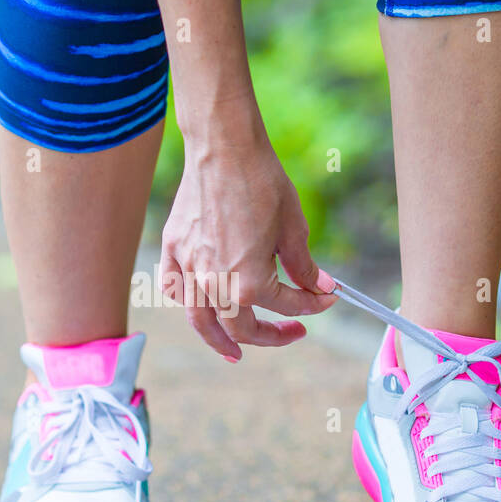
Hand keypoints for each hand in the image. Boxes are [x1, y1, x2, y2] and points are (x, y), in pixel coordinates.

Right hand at [159, 102, 335, 360]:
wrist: (222, 148)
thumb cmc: (261, 182)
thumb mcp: (293, 226)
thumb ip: (303, 265)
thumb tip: (319, 286)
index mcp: (250, 281)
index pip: (286, 305)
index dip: (312, 305)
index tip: (327, 298)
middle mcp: (216, 283)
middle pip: (242, 328)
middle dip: (271, 336)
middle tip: (291, 333)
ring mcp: (190, 268)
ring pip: (201, 320)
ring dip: (219, 341)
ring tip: (233, 353)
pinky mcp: (174, 249)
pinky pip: (176, 289)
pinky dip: (189, 303)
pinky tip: (201, 308)